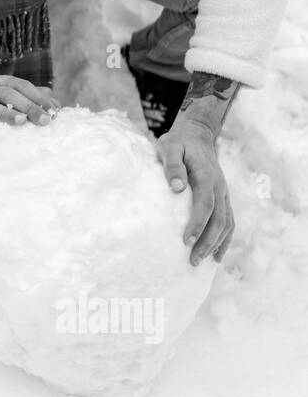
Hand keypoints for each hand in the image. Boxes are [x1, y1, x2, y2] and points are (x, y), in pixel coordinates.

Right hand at [0, 75, 59, 131]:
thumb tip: (56, 106)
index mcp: (4, 82)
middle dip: (28, 107)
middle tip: (44, 120)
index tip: (54, 112)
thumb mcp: (12, 95)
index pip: (23, 86)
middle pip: (9, 94)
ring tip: (21, 121)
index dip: (39, 97)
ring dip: (6, 113)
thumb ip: (34, 98)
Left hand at [157, 116, 233, 264]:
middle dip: (207, 242)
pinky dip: (224, 239)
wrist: (197, 134)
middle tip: (192, 260)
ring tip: (200, 262)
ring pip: (226, 223)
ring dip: (215, 244)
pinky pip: (228, 221)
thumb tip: (176, 188)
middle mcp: (219, 187)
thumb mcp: (168, 146)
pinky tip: (216, 256)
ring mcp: (223, 193)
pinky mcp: (222, 197)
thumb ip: (171, 165)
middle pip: (219, 219)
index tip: (186, 241)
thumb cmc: (178, 142)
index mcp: (207, 176)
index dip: (197, 224)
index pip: (205, 204)